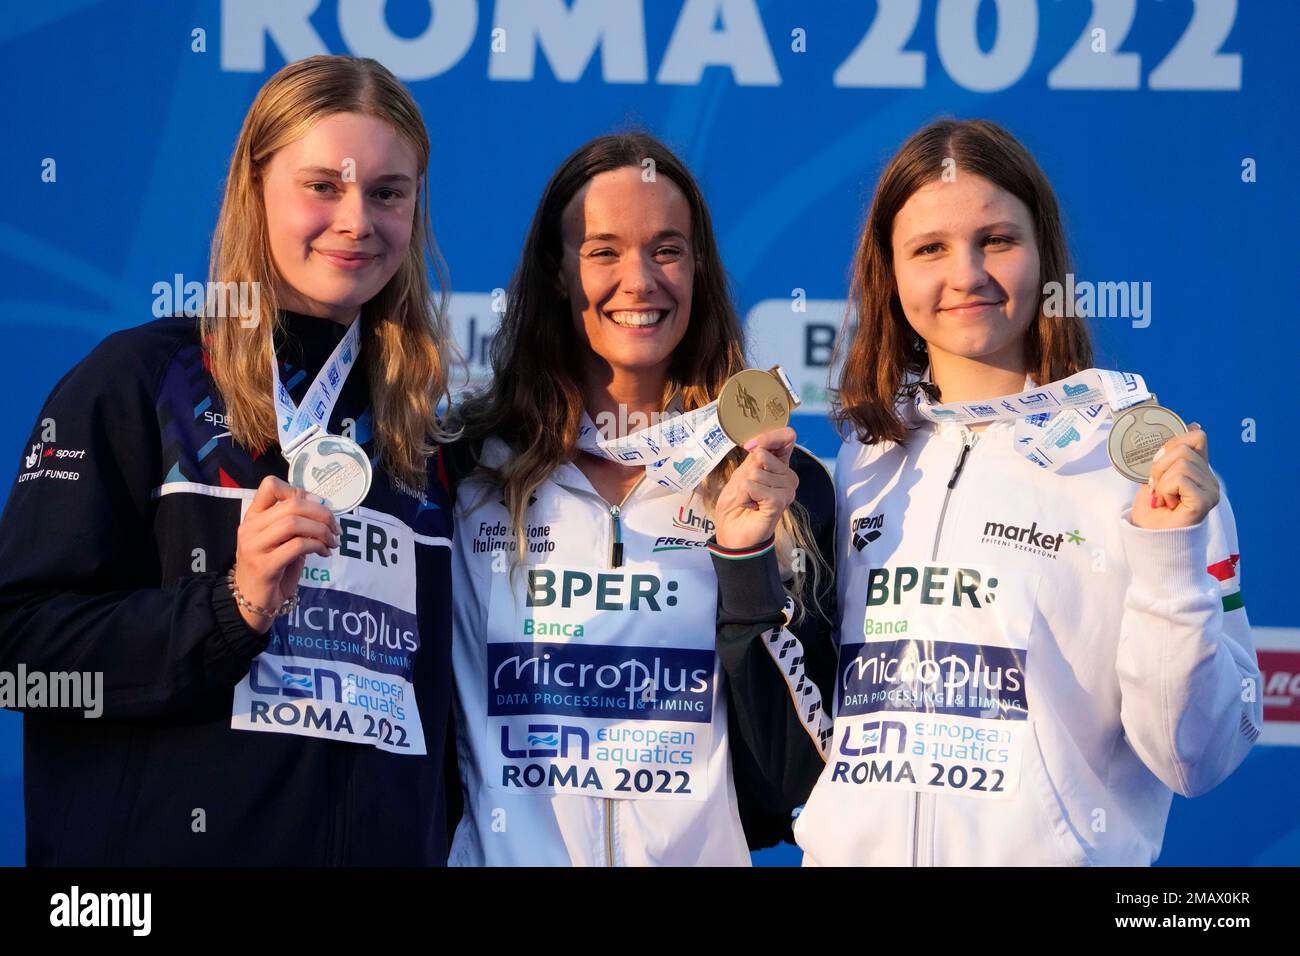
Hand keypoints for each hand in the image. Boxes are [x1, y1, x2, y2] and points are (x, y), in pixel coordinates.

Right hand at [233, 476, 339, 632]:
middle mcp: (250, 528)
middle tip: (336, 528)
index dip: (299, 491)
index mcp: (253, 517)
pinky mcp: (265, 565)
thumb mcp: (281, 541)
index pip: (270, 486)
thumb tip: (318, 504)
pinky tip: (324, 553)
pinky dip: (318, 546)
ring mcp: (254, 546)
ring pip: (295, 523)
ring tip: (332, 541)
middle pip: (292, 505)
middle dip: (322, 513)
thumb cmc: (271, 569)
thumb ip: (295, 522)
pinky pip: (298, 546)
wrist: (251, 603)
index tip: (316, 506)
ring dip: (322, 530)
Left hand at [714, 427, 798, 550]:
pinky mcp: (780, 501)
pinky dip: (743, 496)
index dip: (768, 437)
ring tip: (749, 500)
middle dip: (746, 472)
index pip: (787, 436)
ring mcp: (787, 489)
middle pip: (762, 454)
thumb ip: (754, 458)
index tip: (750, 447)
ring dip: (743, 487)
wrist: (733, 533)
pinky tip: (750, 506)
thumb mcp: (742, 474)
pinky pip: (753, 486)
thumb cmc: (737, 504)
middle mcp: (788, 476)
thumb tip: (758, 445)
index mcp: (780, 465)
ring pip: (755, 471)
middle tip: (748, 491)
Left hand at [1130, 424, 1219, 529]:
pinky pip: (1180, 479)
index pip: (1197, 438)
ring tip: (1163, 498)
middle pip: (1183, 448)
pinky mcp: (1205, 501)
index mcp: (1199, 471)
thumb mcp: (1157, 477)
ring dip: (1162, 481)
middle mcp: (1210, 480)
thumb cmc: (1152, 513)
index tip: (1160, 464)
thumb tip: (1194, 425)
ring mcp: (1210, 491)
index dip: (1174, 442)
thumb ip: (1171, 456)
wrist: (1148, 540)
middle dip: (1160, 466)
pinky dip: (1166, 490)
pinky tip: (1168, 504)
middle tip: (1157, 489)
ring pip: (1181, 463)